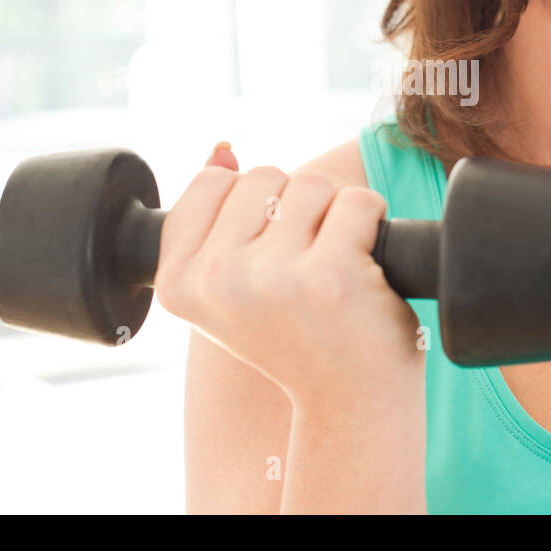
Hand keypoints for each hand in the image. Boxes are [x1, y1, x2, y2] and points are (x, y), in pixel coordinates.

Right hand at [153, 142, 424, 407]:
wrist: (349, 402)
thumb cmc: (295, 339)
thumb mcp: (234, 286)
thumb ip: (216, 218)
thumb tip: (221, 148)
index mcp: (176, 283)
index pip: (211, 183)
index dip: (252, 207)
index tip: (267, 258)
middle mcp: (216, 281)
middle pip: (264, 175)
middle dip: (295, 208)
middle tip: (305, 269)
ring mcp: (273, 278)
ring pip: (313, 184)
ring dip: (335, 216)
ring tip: (333, 270)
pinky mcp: (331, 275)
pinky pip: (359, 201)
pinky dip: (374, 224)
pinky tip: (365, 272)